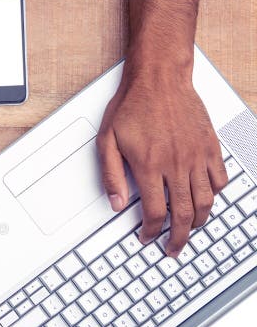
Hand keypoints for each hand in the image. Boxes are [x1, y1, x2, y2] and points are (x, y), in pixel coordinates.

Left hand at [96, 65, 227, 256]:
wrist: (159, 78)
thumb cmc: (132, 105)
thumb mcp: (106, 141)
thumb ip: (110, 175)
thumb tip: (116, 203)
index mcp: (149, 166)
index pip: (155, 212)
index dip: (151, 231)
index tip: (147, 238)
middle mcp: (176, 164)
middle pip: (183, 213)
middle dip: (178, 237)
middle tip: (173, 249)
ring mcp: (197, 155)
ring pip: (205, 200)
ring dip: (199, 221)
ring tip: (191, 230)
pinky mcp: (210, 146)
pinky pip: (220, 178)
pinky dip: (216, 194)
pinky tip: (206, 199)